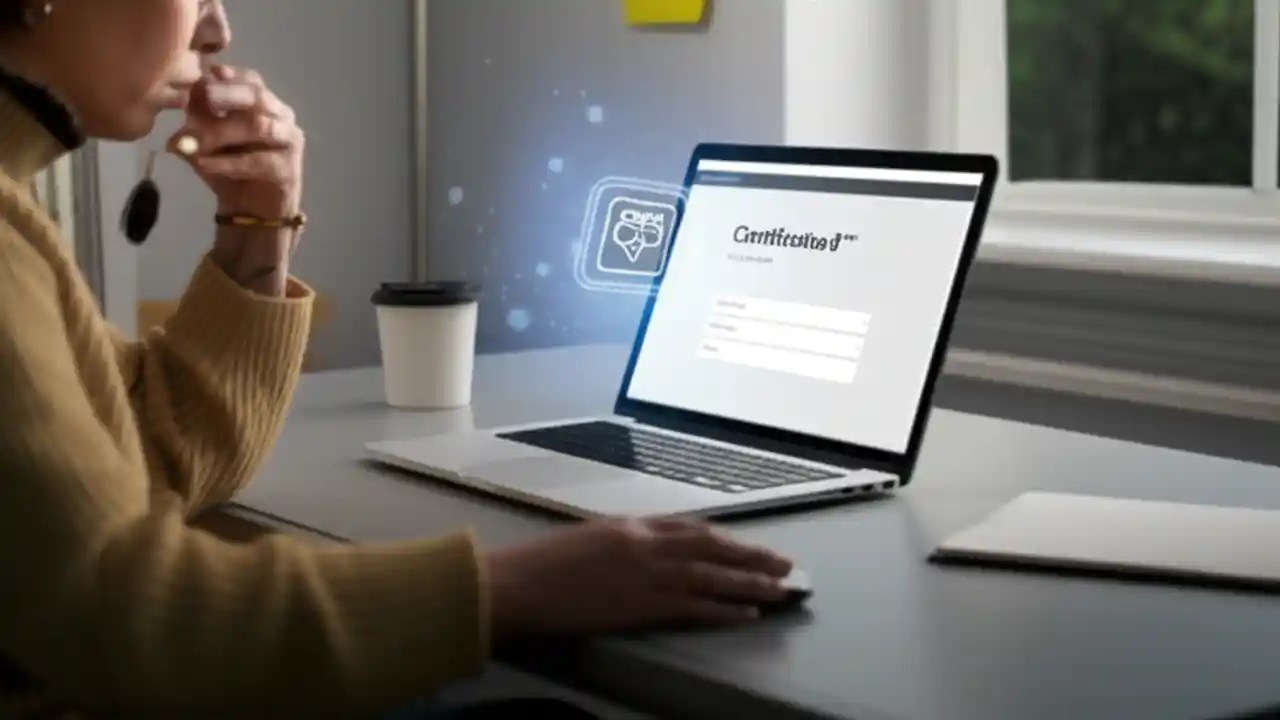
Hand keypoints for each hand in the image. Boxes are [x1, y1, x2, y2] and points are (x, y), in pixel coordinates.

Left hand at [170, 65, 305, 294]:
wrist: (251, 214)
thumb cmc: (228, 171)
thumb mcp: (205, 140)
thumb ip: (198, 119)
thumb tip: (183, 99)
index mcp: (264, 104)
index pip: (249, 80)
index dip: (226, 76)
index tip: (200, 78)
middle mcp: (281, 117)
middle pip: (257, 96)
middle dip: (225, 94)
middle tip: (200, 98)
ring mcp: (289, 143)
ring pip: (259, 127)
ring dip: (221, 132)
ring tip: (189, 142)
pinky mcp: (288, 170)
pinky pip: (258, 162)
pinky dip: (227, 163)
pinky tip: (202, 165)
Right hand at [485, 517, 792, 641]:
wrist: (518, 584)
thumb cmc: (539, 566)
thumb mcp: (585, 541)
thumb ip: (619, 545)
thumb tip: (638, 555)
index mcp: (630, 525)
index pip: (688, 528)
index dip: (722, 539)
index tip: (744, 546)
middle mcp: (646, 543)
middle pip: (711, 546)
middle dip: (750, 555)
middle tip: (783, 563)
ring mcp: (648, 573)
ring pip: (713, 575)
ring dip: (751, 582)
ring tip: (781, 587)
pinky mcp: (644, 604)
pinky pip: (696, 606)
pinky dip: (725, 610)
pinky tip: (748, 615)